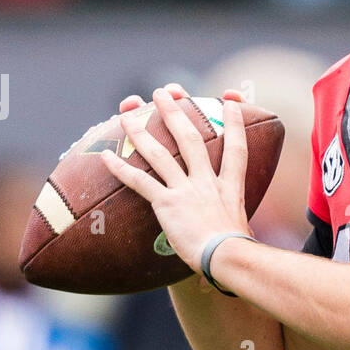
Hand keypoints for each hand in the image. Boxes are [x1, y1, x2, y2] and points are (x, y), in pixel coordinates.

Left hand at [102, 84, 251, 273]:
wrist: (227, 257)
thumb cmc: (238, 253)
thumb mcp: (244, 230)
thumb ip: (237, 224)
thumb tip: (242, 237)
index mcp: (230, 187)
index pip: (236, 148)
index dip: (234, 123)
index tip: (231, 101)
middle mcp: (207, 182)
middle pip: (190, 139)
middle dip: (176, 112)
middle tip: (165, 92)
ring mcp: (186, 191)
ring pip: (160, 154)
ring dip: (141, 131)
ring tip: (127, 114)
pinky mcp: (167, 204)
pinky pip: (140, 182)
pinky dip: (121, 168)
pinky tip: (105, 156)